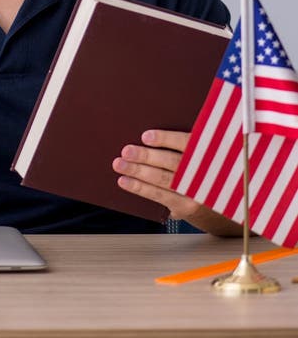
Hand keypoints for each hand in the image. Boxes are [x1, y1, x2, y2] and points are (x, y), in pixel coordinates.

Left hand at [112, 129, 241, 234]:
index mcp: (208, 151)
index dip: (166, 139)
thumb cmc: (201, 166)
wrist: (217, 202)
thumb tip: (149, 131)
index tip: (146, 136)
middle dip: (146, 156)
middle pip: (172, 163)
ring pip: (163, 179)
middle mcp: (203, 172)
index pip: (187, 143)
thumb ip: (184, 141)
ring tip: (120, 164)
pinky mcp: (186, 206)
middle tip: (126, 151)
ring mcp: (194, 191)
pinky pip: (159, 196)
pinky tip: (125, 181)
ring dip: (138, 171)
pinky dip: (140, 188)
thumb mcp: (202, 150)